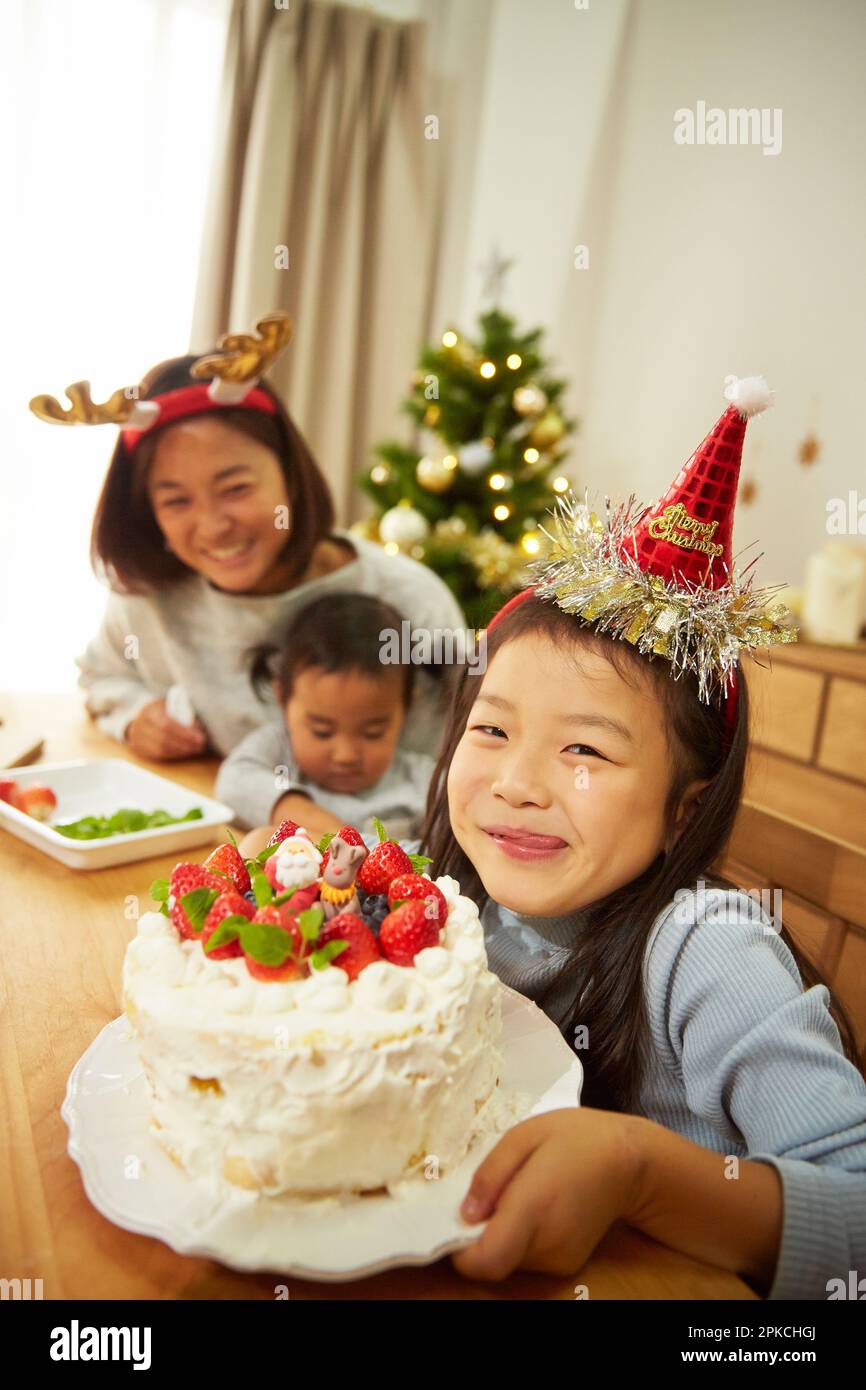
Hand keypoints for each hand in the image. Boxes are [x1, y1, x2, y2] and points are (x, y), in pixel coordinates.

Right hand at [124, 699, 207, 760]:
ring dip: (181, 751)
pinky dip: (173, 755)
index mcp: (149, 711)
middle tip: (200, 745)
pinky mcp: (139, 749)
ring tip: (195, 749)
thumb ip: (182, 712)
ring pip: (160, 750)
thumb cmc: (161, 711)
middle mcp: (140, 725)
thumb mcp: (170, 705)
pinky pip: (158, 756)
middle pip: (164, 739)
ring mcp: (137, 738)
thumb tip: (196, 728)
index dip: (184, 733)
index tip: (200, 737)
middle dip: (185, 744)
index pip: (167, 725)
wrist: (140, 718)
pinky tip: (184, 753)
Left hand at [451, 1107, 645, 1280]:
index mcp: (534, 1207)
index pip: (487, 1260)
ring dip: (500, 1234)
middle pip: (494, 1259)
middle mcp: (547, 1243)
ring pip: (509, 1260)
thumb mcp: (524, 1135)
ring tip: (517, 1193)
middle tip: (489, 1195)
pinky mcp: (567, 1263)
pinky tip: (534, 1206)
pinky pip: (527, 1258)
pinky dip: (519, 1238)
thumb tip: (465, 1215)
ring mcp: (560, 1259)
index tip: (455, 1223)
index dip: (460, 1252)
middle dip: (479, 1234)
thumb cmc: (575, 1138)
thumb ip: (491, 1174)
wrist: (630, 1161)